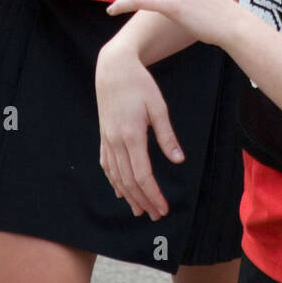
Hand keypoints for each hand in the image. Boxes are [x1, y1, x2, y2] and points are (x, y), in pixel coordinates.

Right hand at [96, 39, 183, 220]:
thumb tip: (178, 160)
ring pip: (116, 176)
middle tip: (156, 214)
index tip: (163, 208)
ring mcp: (107, 139)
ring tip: (139, 210)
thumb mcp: (158, 107)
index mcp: (132, 135)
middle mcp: (116, 141)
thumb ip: (166, 135)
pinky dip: (113, 181)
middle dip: (143, 200)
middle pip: (129, 181)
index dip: (153, 194)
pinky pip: (107, 165)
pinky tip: (120, 190)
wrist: (113, 68)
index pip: (142, 175)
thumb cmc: (139, 84)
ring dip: (128, 195)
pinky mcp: (104, 135)